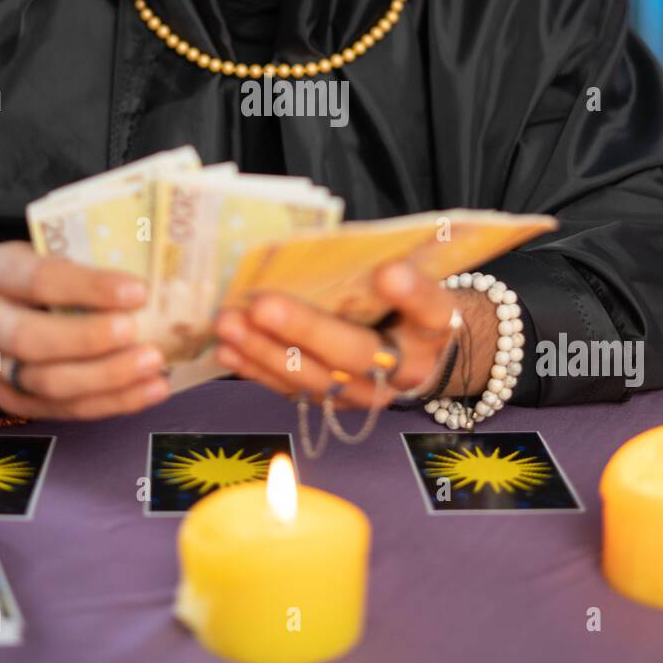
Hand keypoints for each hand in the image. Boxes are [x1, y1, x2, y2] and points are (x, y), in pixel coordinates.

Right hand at [0, 242, 169, 420]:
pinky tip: (151, 390)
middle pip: (29, 338)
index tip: (139, 291)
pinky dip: (111, 402)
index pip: (37, 278)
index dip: (87, 287)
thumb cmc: (62, 268)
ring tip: (154, 366)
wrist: (26, 299)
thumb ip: (105, 253)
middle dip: (89, 339)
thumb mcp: (72, 246)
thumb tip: (165, 267)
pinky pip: (61, 410)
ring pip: (45, 382)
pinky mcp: (11, 398)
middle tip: (138, 333)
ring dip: (106, 378)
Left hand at [213, 261, 492, 408]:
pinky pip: (294, 391)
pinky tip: (228, 351)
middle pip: (356, 352)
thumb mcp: (413, 280)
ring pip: (317, 379)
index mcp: (434, 327)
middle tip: (262, 305)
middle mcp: (405, 369)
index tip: (389, 272)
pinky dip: (258, 370)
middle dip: (305, 330)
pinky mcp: (336, 403)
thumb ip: (387, 269)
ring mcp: (368, 393)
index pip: (429, 310)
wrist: (421, 356)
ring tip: (230, 326)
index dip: (411, 294)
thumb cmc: (408, 305)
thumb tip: (357, 259)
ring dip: (267, 352)